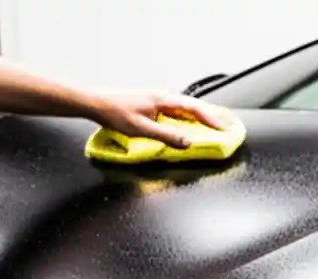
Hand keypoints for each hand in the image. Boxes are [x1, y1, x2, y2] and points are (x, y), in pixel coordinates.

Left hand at [88, 91, 227, 147]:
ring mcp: (156, 99)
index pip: (193, 108)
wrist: (96, 104)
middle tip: (222, 126)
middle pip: (192, 105)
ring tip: (208, 126)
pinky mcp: (151, 104)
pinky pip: (175, 110)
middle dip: (208, 116)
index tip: (222, 128)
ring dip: (197, 116)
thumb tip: (187, 142)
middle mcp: (162, 97)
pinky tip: (186, 124)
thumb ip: (166, 136)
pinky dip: (185, 117)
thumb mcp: (142, 129)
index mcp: (163, 100)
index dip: (209, 119)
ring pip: (184, 107)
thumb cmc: (115, 114)